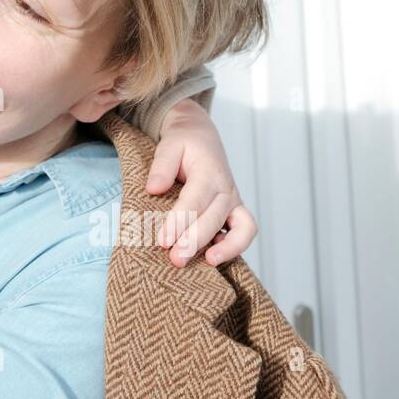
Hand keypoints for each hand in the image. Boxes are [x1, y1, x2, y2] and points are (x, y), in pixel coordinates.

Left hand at [147, 98, 255, 267]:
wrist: (200, 136)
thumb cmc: (183, 143)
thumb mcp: (169, 145)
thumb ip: (162, 166)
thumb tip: (154, 188)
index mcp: (209, 172)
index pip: (195, 201)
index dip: (179, 222)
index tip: (163, 241)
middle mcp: (226, 189)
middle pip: (214, 218)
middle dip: (195, 241)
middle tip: (175, 259)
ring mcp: (233, 202)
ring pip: (241, 228)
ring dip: (226, 248)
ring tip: (207, 262)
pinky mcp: (235, 212)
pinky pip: (244, 232)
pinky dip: (235, 247)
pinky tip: (214, 258)